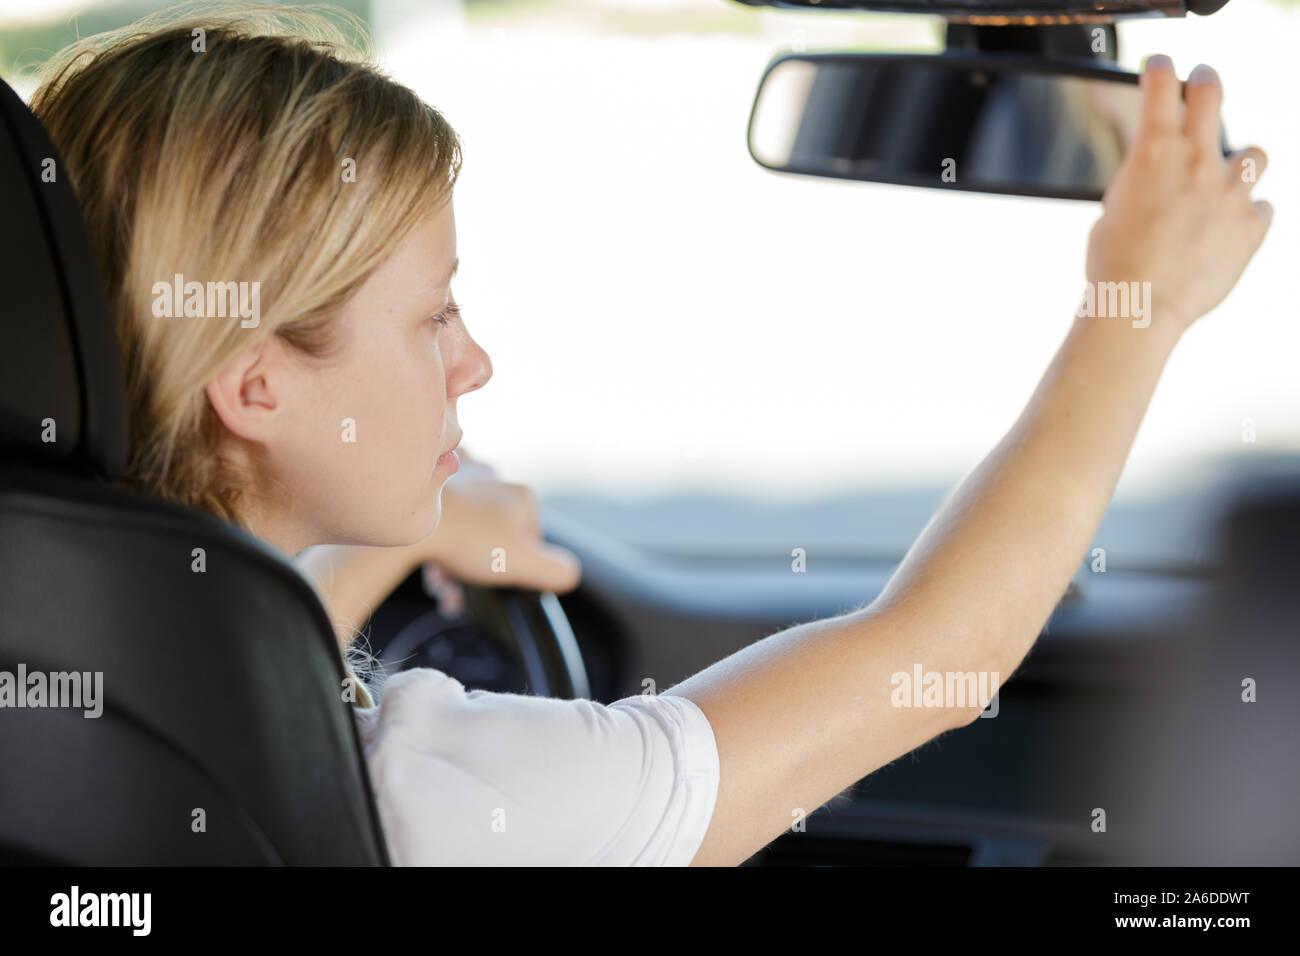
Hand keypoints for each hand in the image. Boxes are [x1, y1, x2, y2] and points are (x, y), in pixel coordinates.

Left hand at [423, 455, 581, 594]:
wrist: (408, 520)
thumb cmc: (467, 540)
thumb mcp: (522, 563)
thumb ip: (556, 570)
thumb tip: (568, 573)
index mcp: (521, 495)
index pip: (528, 541)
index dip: (510, 569)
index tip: (488, 585)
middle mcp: (494, 477)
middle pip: (492, 535)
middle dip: (476, 568)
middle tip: (456, 590)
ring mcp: (460, 472)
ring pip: (465, 524)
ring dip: (453, 557)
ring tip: (438, 578)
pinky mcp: (428, 475)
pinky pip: (440, 509)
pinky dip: (436, 532)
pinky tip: (427, 551)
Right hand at [1085, 56, 1271, 333]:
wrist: (1140, 306)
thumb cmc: (1113, 263)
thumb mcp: (1112, 207)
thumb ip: (1142, 180)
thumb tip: (1156, 174)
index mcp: (1154, 153)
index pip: (1160, 85)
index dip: (1159, 69)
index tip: (1159, 67)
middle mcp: (1198, 163)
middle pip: (1213, 96)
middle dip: (1205, 83)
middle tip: (1202, 83)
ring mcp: (1231, 193)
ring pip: (1255, 153)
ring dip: (1241, 160)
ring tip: (1227, 176)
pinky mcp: (1252, 227)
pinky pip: (1262, 208)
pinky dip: (1248, 214)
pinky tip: (1229, 227)